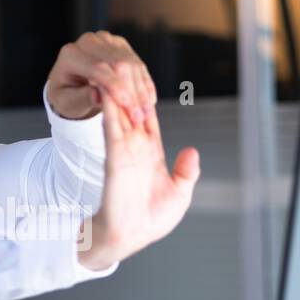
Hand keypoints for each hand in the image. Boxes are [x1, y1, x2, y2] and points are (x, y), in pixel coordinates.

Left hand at [45, 31, 157, 122]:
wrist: (73, 85)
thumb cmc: (67, 95)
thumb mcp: (68, 103)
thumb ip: (81, 98)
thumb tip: (98, 96)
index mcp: (70, 54)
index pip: (97, 67)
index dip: (114, 85)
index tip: (126, 104)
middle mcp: (88, 41)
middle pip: (117, 63)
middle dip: (131, 90)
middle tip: (139, 114)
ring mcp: (106, 40)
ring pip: (130, 63)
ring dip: (141, 89)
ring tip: (147, 111)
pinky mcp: (120, 44)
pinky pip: (137, 63)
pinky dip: (144, 82)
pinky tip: (149, 100)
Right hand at [78, 84, 199, 270]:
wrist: (129, 237)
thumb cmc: (151, 220)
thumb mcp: (179, 193)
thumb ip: (187, 172)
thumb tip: (192, 151)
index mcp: (150, 153)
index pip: (149, 118)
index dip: (148, 99)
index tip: (143, 79)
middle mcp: (136, 148)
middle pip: (132, 109)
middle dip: (129, 88)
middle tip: (123, 62)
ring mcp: (124, 153)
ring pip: (120, 114)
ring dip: (117, 93)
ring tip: (113, 69)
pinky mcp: (116, 161)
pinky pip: (113, 133)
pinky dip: (110, 114)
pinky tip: (107, 95)